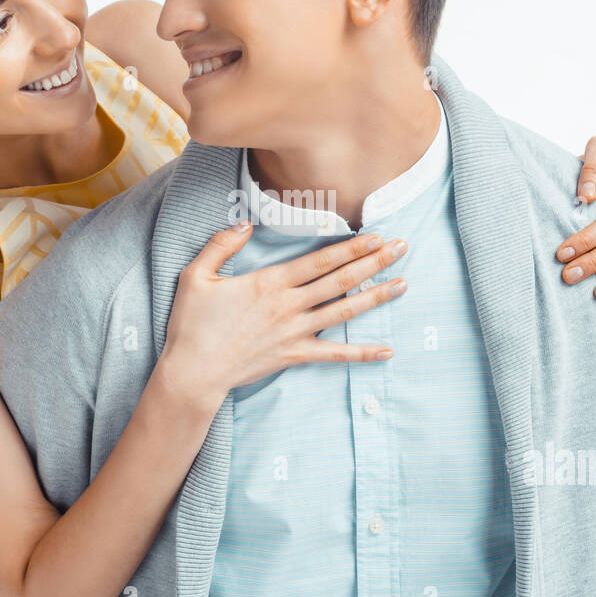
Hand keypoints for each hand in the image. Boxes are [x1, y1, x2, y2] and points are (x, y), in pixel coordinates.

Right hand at [161, 222, 409, 402]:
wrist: (193, 373)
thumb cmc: (192, 325)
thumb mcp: (196, 276)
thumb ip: (221, 245)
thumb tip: (245, 223)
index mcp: (269, 282)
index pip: (320, 259)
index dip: (351, 246)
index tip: (376, 235)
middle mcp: (289, 305)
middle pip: (341, 279)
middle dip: (374, 261)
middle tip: (402, 246)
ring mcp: (295, 332)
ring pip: (344, 310)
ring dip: (376, 296)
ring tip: (403, 283)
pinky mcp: (295, 356)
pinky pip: (335, 355)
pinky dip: (362, 353)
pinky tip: (387, 350)